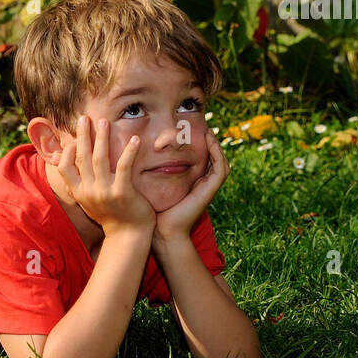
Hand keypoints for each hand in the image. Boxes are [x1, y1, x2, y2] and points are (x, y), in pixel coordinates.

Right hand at [58, 115, 154, 235]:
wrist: (128, 236)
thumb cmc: (111, 217)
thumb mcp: (89, 202)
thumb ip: (81, 185)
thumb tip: (73, 167)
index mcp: (79, 192)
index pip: (63, 167)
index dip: (67, 151)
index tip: (73, 138)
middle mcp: (88, 191)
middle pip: (81, 157)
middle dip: (82, 135)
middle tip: (84, 118)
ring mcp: (105, 192)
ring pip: (99, 158)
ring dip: (101, 138)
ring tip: (104, 122)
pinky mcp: (123, 192)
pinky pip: (124, 167)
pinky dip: (129, 151)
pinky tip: (135, 139)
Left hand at [154, 127, 228, 243]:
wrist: (161, 231)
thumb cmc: (154, 211)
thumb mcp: (152, 186)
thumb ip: (150, 173)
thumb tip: (136, 156)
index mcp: (191, 184)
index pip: (201, 160)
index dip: (199, 146)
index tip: (191, 131)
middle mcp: (202, 185)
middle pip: (213, 159)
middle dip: (211, 143)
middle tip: (205, 126)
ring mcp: (207, 188)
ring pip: (220, 162)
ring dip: (216, 146)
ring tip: (209, 131)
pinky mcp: (209, 191)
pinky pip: (220, 169)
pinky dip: (217, 155)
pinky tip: (210, 142)